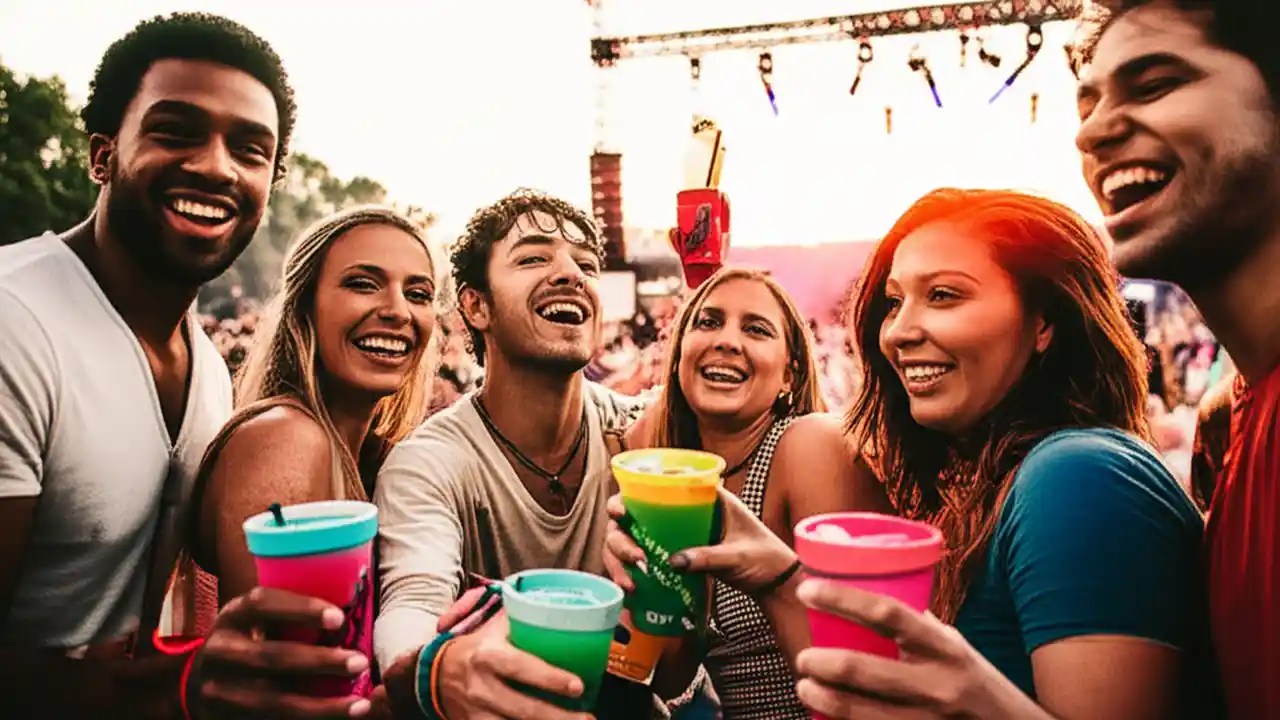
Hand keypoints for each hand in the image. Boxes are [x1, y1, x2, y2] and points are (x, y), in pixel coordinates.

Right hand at [192, 587, 371, 718]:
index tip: (339, 618)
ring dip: (322, 707)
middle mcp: (220, 652)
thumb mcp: (253, 620)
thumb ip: (287, 614)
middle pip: (273, 657)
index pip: (262, 604)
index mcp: (231, 617)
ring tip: (360, 706)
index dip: (301, 609)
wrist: (199, 684)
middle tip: (360, 663)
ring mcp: (218, 692)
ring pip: (274, 703)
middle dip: (321, 662)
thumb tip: (353, 602)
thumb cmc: (247, 641)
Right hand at [437, 611, 592, 719]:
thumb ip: (520, 619)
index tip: (578, 686)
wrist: (432, 675)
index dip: (550, 679)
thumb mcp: (491, 630)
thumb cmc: (473, 649)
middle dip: (558, 717)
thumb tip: (556, 604)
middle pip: (524, 709)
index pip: (522, 668)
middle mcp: (483, 687)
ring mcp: (479, 713)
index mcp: (489, 656)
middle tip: (588, 718)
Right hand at [605, 487, 796, 596]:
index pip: (656, 484)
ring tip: (631, 582)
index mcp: (702, 497)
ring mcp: (675, 534)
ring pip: (632, 538)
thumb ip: (708, 557)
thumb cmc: (764, 559)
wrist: (775, 581)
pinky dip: (631, 570)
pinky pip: (643, 557)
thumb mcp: (738, 555)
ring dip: (621, 557)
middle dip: (621, 536)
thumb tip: (672, 562)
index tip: (621, 511)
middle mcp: (682, 511)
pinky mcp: (674, 554)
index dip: (630, 494)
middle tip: (632, 558)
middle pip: (633, 514)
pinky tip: (631, 588)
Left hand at [792, 580, 1045, 719]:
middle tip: (802, 658)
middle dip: (821, 662)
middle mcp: (938, 685)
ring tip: (805, 687)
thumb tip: (876, 597)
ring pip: (860, 713)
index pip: (886, 613)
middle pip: (863, 670)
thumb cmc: (981, 687)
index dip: (841, 598)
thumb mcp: (958, 650)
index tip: (806, 590)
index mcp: (945, 648)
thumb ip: (921, 629)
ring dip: (823, 699)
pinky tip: (826, 718)